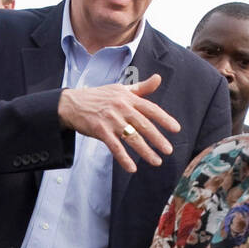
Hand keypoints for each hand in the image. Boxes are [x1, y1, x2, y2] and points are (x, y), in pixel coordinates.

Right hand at [57, 72, 180, 173]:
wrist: (72, 104)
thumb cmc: (98, 97)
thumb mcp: (120, 89)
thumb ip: (141, 88)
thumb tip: (159, 78)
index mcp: (128, 98)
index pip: (151, 109)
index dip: (164, 119)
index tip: (176, 129)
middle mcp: (122, 108)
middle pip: (144, 125)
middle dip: (158, 139)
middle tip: (168, 150)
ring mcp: (111, 119)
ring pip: (132, 137)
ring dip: (145, 151)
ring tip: (156, 161)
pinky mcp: (100, 130)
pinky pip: (115, 147)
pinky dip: (124, 158)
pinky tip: (132, 168)